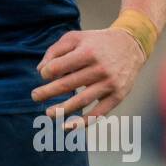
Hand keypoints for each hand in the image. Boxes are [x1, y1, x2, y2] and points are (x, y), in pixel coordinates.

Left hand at [31, 28, 145, 129]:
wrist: (131, 45)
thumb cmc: (95, 42)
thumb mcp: (75, 38)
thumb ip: (55, 51)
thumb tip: (40, 71)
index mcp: (87, 52)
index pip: (59, 67)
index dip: (47, 72)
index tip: (44, 75)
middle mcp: (100, 68)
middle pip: (68, 84)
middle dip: (47, 92)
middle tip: (34, 97)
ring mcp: (110, 83)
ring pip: (82, 101)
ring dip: (62, 110)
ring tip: (48, 113)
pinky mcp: (117, 96)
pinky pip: (98, 113)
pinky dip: (82, 122)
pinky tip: (67, 127)